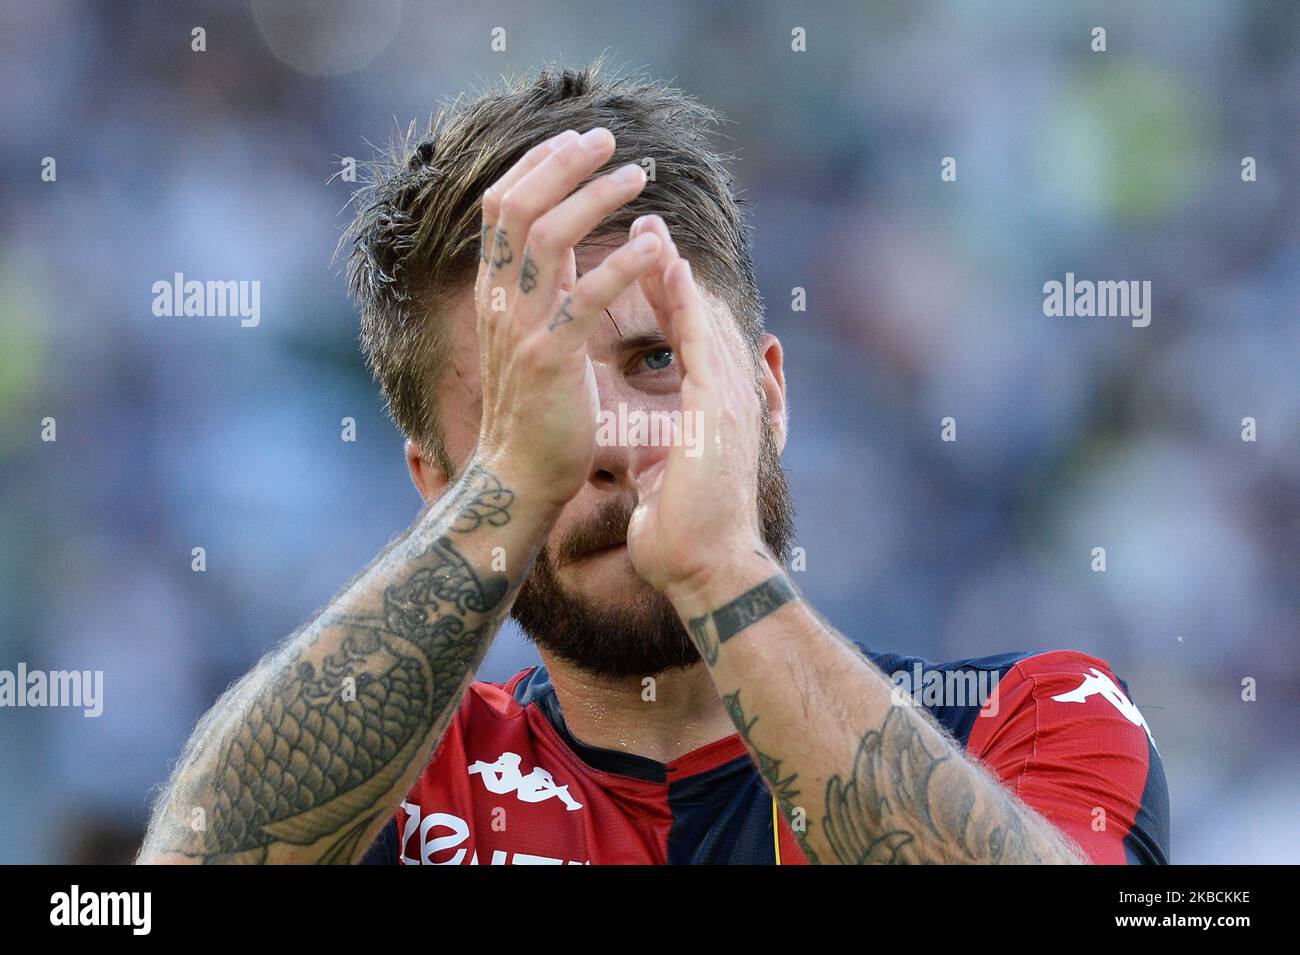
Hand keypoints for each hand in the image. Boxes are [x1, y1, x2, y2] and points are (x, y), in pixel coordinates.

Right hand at [473, 128, 661, 506]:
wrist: (520, 474)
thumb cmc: (537, 407)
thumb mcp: (531, 332)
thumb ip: (541, 284)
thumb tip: (558, 239)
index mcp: (493, 289)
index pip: (502, 204)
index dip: (538, 163)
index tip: (578, 139)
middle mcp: (499, 299)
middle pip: (520, 204)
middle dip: (565, 161)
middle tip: (611, 138)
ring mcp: (520, 327)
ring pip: (549, 236)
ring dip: (597, 197)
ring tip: (640, 177)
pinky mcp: (549, 358)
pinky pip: (585, 297)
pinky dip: (623, 263)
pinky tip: (656, 246)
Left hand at [624, 216, 769, 600]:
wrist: (706, 570)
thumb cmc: (682, 533)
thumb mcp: (666, 477)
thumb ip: (663, 450)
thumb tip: (649, 447)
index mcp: (712, 411)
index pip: (690, 342)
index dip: (667, 302)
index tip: (643, 266)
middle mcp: (728, 397)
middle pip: (700, 318)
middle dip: (672, 273)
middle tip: (647, 226)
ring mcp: (729, 400)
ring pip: (703, 318)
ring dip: (676, 273)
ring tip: (652, 229)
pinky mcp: (719, 408)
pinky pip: (702, 340)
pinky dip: (685, 301)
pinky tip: (667, 266)